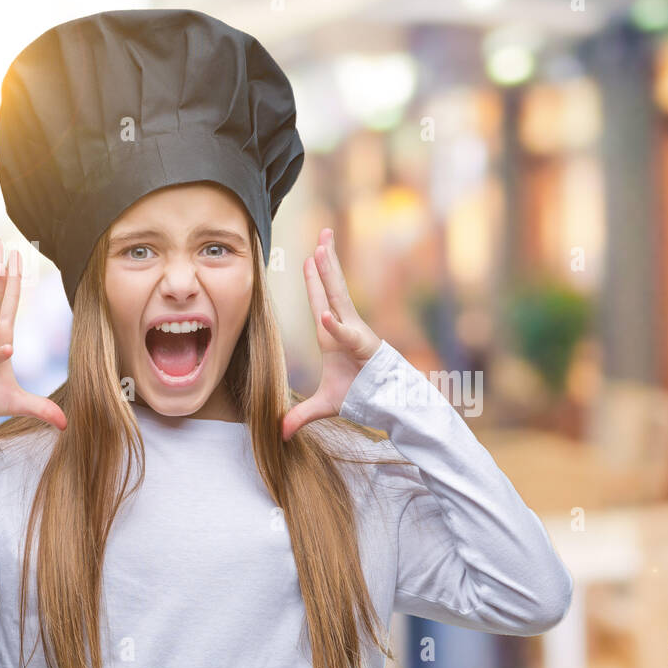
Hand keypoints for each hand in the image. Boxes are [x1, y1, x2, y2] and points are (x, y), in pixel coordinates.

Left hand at [281, 228, 380, 440]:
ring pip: (340, 299)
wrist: (388, 404)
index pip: (320, 301)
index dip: (314, 279)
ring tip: (322, 249)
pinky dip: (335, 326)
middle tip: (322, 234)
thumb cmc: (360, 396)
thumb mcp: (325, 404)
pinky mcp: (363, 348)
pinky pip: (345, 335)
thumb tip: (279, 432)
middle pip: (332, 289)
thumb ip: (301, 415)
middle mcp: (344, 328)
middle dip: (327, 262)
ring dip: (331, 274)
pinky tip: (324, 314)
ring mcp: (355, 335)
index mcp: (332, 335)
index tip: (309, 256)